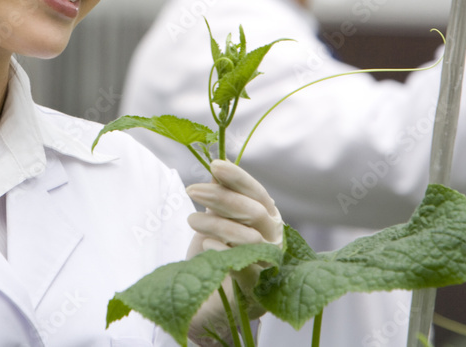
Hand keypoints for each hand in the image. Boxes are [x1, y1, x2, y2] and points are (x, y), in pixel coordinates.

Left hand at [185, 159, 282, 344]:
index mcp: (268, 220)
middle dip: (222, 197)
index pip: (258, 194)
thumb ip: (221, 197)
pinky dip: (225, 253)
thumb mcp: (216, 221)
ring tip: (190, 220)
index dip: (238, 178)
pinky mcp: (256, 293)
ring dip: (217, 224)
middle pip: (254, 212)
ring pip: (250, 238)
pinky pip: (246, 270)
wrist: (207, 301)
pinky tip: (207, 244)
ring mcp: (269, 267)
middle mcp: (275, 241)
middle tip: (191, 190)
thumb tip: (216, 167)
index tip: (214, 165)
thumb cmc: (215, 256)